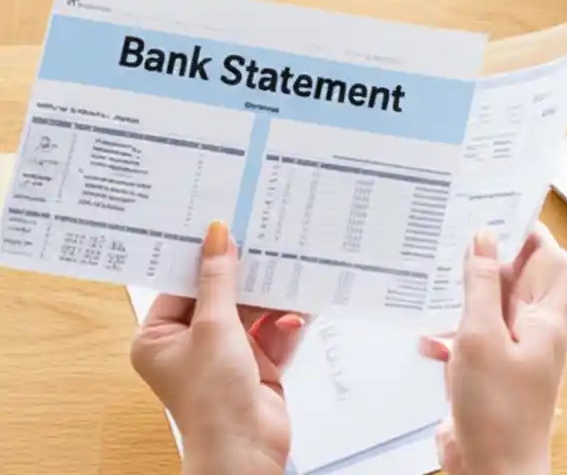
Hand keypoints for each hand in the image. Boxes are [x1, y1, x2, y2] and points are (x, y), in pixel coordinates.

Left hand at [130, 221, 306, 474]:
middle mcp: (189, 346)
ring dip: (271, 301)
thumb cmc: (212, 398)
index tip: (225, 230)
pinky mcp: (255, 366)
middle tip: (266, 246)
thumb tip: (216, 236)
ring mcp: (224, 356)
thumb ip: (220, 279)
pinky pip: (271, 333)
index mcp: (158, 338)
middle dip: (247, 279)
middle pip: (220, 297)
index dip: (204, 260)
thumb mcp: (214, 326)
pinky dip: (285, 324)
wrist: (245, 447)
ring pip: (251, 313)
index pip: (182, 286)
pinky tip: (298, 312)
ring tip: (290, 277)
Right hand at [421, 224, 566, 474]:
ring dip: (469, 300)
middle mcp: (538, 334)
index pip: (558, 262)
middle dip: (495, 262)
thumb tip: (485, 238)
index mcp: (549, 320)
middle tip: (461, 245)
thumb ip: (482, 286)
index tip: (503, 215)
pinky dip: (454, 337)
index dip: (536, 236)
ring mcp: (516, 356)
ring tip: (439, 288)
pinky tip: (430, 342)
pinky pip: (477, 343)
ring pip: (496, 310)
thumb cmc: (498, 414)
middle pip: (525, 282)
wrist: (494, 473)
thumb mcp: (481, 336)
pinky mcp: (494, 377)